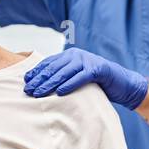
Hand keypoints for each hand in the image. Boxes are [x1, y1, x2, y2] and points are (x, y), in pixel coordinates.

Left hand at [23, 46, 148, 109]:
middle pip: (54, 68)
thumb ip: (63, 76)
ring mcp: (87, 60)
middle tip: (28, 90)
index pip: (49, 63)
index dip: (36, 72)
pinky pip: (80, 77)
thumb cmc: (98, 83)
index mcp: (70, 55)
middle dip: (39, 80)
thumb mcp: (77, 78)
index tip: (25, 82)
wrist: (123, 83)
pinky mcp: (97, 70)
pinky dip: (69, 85)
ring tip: (38, 93)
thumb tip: (41, 85)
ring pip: (64, 72)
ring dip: (49, 84)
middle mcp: (77, 55)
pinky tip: (59, 92)